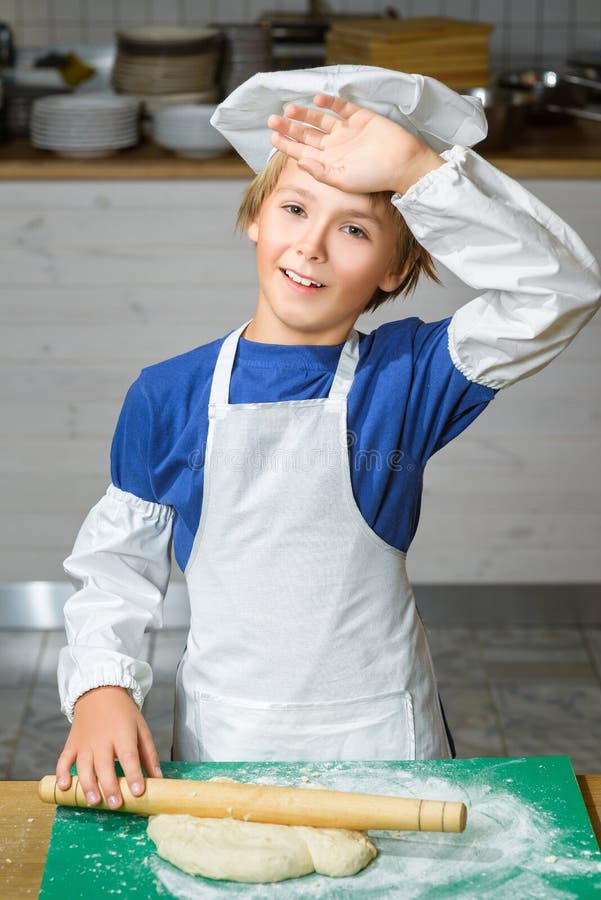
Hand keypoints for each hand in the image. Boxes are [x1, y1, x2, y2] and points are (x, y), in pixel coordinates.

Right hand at [55, 685, 162, 809]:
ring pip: (84, 766)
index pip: (129, 756)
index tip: (138, 792)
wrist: (99, 692)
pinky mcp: (72, 744)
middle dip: (110, 786)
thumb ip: (149, 754)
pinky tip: (64, 786)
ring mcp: (85, 742)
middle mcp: (102, 739)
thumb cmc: (123, 714)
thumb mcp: (141, 728)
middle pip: (105, 765)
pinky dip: (62, 773)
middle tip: (116, 804)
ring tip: (94, 801)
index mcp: (123, 733)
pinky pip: (63, 760)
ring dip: (88, 785)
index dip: (134, 774)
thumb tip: (158, 778)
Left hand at [268, 94, 443, 194]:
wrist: (403, 163)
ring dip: (305, 114)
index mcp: (329, 162)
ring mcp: (347, 131)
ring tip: (289, 109)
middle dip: (289, 127)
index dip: (286, 145)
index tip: (272, 137)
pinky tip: (317, 99)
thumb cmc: (374, 177)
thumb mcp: (343, 180)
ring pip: (320, 120)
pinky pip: (342, 107)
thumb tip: (299, 161)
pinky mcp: (361, 117)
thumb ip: (320, 172)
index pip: (302, 152)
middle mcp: (335, 146)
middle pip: (307, 135)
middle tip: (272, 119)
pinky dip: (329, 103)